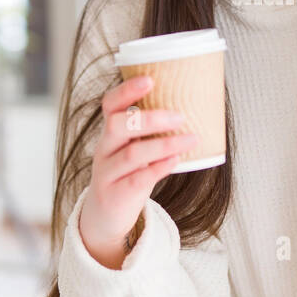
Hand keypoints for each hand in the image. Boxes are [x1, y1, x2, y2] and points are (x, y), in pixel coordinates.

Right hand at [78, 75, 198, 267]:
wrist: (105, 217)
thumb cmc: (127, 174)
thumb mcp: (133, 150)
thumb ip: (150, 132)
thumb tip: (192, 107)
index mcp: (109, 133)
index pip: (110, 105)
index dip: (126, 91)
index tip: (149, 80)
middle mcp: (104, 150)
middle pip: (117, 125)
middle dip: (150, 118)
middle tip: (180, 115)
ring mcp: (107, 173)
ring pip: (132, 154)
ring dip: (164, 144)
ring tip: (191, 138)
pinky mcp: (115, 196)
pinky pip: (137, 179)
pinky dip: (158, 168)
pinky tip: (176, 161)